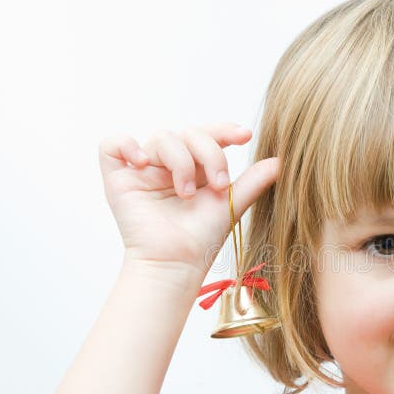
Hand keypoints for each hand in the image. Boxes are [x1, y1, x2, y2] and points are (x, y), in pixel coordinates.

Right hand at [98, 123, 279, 275]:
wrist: (177, 264)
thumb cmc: (202, 240)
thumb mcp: (232, 205)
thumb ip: (254, 181)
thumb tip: (281, 161)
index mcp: (195, 167)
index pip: (208, 135)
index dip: (224, 130)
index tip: (245, 136)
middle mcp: (169, 164)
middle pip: (187, 132)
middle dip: (208, 152)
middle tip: (219, 183)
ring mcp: (143, 170)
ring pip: (161, 137)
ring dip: (179, 160)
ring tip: (187, 192)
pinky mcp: (117, 178)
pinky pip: (112, 145)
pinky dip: (127, 145)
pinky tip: (144, 163)